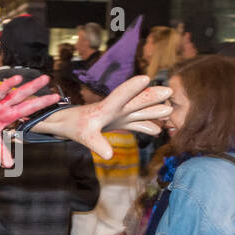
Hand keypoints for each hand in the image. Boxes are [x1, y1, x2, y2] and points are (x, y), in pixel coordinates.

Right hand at [0, 75, 58, 167]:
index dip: (41, 103)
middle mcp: (2, 104)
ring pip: (1, 91)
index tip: (55, 98)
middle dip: (32, 87)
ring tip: (18, 79)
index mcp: (9, 114)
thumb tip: (9, 164)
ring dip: (8, 85)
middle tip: (46, 79)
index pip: (28, 108)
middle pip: (20, 95)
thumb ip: (1, 150)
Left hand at [32, 76, 171, 158]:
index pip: (120, 96)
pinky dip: (146, 126)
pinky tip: (157, 130)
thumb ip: (96, 143)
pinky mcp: (117, 122)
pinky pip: (135, 123)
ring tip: (168, 110)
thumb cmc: (72, 126)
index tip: (145, 78)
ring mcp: (118, 115)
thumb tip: (108, 155)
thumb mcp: (83, 136)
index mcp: (105, 108)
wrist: (65, 123)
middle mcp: (115, 109)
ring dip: (152, 111)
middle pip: (136, 101)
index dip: (132, 88)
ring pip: (138, 111)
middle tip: (168, 91)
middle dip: (151, 97)